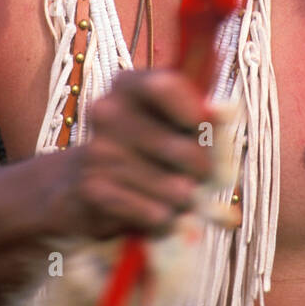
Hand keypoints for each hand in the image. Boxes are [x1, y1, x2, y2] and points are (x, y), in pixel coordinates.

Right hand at [61, 69, 215, 239]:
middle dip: (203, 171)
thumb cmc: (141, 152)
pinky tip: (158, 213)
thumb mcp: (169, 126)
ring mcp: (97, 152)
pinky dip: (165, 220)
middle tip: (198, 176)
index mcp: (127, 86)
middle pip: (183, 149)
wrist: (78, 187)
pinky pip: (155, 213)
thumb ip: (200, 120)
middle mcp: (107, 112)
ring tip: (175, 197)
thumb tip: (226, 113)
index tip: (204, 132)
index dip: (196, 114)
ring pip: (175, 189)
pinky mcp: (93, 190)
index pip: (167, 86)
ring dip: (184, 201)